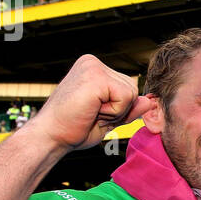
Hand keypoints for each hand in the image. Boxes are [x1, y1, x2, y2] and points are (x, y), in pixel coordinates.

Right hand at [22, 53, 152, 153]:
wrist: (51, 137)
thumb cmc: (74, 129)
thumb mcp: (109, 118)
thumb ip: (129, 108)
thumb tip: (149, 100)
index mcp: (93, 68)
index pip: (127, 87)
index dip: (118, 108)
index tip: (93, 113)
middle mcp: (93, 63)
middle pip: (132, 88)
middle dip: (119, 109)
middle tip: (92, 114)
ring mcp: (93, 66)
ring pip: (131, 93)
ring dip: (115, 111)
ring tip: (91, 112)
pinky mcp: (95, 76)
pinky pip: (126, 97)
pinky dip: (114, 111)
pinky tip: (92, 111)